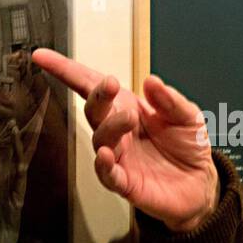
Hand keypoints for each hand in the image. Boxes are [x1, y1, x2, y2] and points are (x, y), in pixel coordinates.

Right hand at [30, 49, 218, 231]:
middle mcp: (117, 130)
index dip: (66, 70)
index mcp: (127, 107)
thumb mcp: (187, 115)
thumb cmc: (186, 146)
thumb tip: (152, 81)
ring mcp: (119, 156)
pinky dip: (104, 165)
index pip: (92, 85)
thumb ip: (170, 99)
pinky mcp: (125, 182)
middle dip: (98, 95)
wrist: (198, 184)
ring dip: (111, 127)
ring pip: (101, 139)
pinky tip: (107, 155)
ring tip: (129, 119)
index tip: (43, 57)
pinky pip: (107, 174)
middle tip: (109, 85)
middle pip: (94, 109)